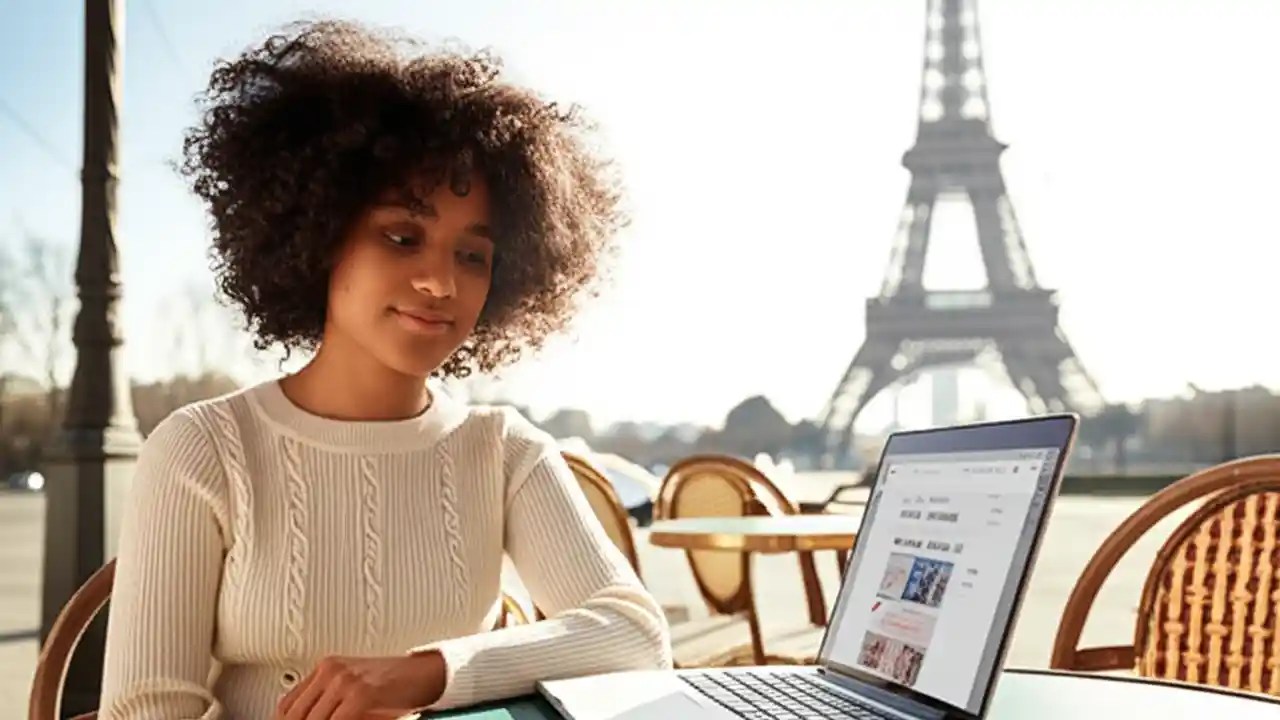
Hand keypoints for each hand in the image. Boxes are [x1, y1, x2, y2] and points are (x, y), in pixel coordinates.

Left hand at [274, 651, 446, 719]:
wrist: (425, 674)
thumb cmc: (393, 684)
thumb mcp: (353, 686)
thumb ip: (328, 700)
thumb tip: (306, 717)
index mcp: (326, 668)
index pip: (286, 706)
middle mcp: (332, 671)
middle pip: (295, 716)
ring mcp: (345, 681)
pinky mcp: (361, 694)